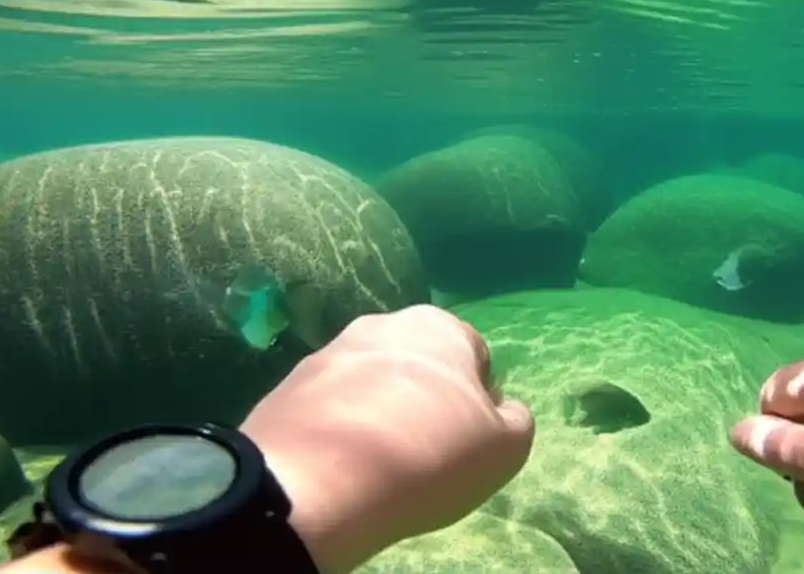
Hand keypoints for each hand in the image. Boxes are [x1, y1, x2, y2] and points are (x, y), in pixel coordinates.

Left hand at [241, 305, 534, 571]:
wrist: (320, 479)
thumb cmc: (431, 454)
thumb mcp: (506, 448)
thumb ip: (514, 420)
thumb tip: (500, 409)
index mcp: (441, 327)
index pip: (475, 358)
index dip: (478, 401)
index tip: (468, 439)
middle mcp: (383, 324)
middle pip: (419, 363)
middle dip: (426, 398)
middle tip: (427, 450)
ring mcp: (329, 350)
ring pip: (371, 381)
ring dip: (380, 410)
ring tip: (381, 461)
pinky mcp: (288, 384)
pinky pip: (330, 405)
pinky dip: (340, 427)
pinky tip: (344, 464)